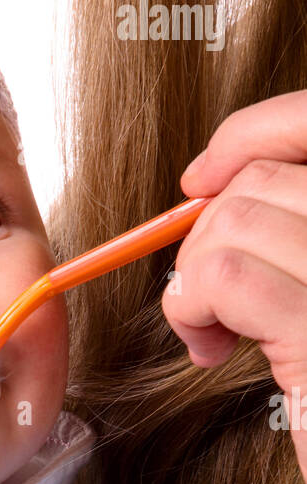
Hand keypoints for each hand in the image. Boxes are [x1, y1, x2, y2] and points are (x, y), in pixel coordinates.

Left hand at [171, 88, 306, 483]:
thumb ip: (292, 225)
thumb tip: (211, 181)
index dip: (252, 133)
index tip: (202, 178)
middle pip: (262, 178)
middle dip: (209, 234)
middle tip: (215, 298)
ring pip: (233, 223)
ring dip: (195, 280)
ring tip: (217, 331)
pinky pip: (221, 275)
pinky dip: (192, 308)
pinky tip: (211, 350)